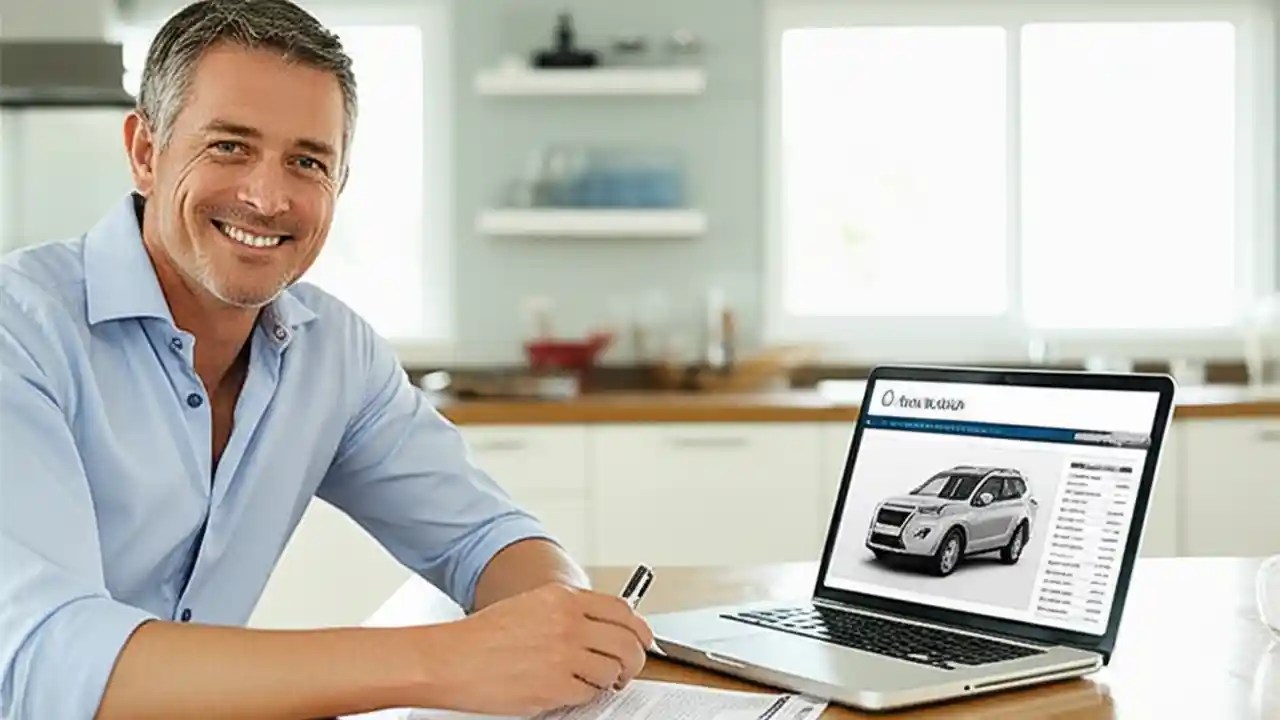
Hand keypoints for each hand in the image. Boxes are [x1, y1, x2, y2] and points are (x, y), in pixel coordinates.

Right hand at [414, 582, 654, 715]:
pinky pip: (589, 694)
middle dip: (634, 660)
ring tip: (595, 681)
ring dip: (609, 680)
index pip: (623, 611)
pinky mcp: (555, 686)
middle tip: (627, 670)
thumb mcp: (532, 606)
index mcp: (564, 599)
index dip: (640, 629)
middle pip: (627, 642)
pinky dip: (585, 695)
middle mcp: (568, 623)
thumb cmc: (483, 636)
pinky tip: (570, 689)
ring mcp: (564, 655)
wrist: (451, 659)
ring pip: (612, 671)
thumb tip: (604, 629)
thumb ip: (569, 612)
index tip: (644, 640)